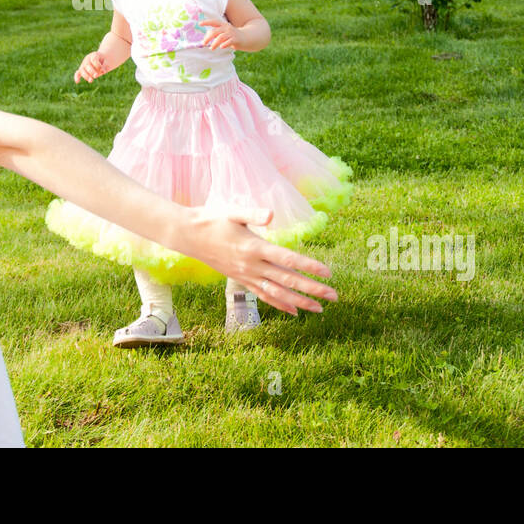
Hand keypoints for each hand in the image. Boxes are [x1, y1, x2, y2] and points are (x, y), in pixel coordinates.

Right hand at [74, 51, 106, 83]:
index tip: (103, 70)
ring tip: (91, 80)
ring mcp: (84, 65)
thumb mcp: (107, 62)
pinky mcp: (83, 70)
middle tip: (96, 76)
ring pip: (82, 70)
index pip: (94, 60)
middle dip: (91, 71)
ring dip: (86, 76)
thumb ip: (105, 66)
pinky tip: (77, 82)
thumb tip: (102, 72)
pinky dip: (77, 77)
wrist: (103, 60)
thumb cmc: (105, 61)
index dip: (98, 65)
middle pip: (87, 65)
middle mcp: (87, 59)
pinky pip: (78, 73)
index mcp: (94, 55)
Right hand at [181, 202, 337, 315]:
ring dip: (300, 302)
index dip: (308, 266)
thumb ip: (253, 213)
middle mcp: (252, 265)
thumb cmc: (213, 219)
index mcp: (254, 247)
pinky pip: (264, 295)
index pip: (287, 259)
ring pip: (278, 293)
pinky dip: (280, 304)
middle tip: (334, 296)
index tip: (327, 273)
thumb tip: (272, 214)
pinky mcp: (242, 280)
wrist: (188, 236)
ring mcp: (246, 275)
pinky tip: (294, 312)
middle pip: (287, 280)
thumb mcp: (233, 211)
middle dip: (312, 289)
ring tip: (321, 309)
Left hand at [199, 17, 242, 49]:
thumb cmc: (232, 36)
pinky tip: (221, 47)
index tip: (199, 23)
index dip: (207, 22)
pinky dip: (225, 44)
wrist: (247, 38)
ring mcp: (232, 33)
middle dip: (208, 37)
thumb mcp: (224, 34)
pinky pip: (229, 41)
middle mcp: (227, 28)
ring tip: (211, 48)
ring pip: (221, 37)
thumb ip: (216, 34)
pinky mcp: (236, 39)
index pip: (214, 22)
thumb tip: (206, 38)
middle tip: (204, 43)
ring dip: (215, 43)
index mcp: (223, 25)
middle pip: (215, 31)